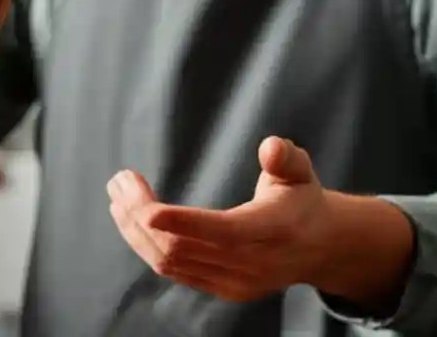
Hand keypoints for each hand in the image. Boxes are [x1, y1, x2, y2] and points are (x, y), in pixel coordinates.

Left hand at [107, 137, 412, 308]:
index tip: (147, 208)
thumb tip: (271, 147)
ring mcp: (235, 281)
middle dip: (142, 214)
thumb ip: (285, 157)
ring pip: (171, 261)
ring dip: (135, 229)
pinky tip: (131, 218)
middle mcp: (253, 264)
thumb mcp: (300, 171)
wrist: (318, 247)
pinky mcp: (221, 288)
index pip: (224, 231)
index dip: (183, 222)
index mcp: (274, 231)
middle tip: (120, 181)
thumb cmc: (300, 198)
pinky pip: (174, 270)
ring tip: (118, 195)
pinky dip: (145, 245)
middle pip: (183, 246)